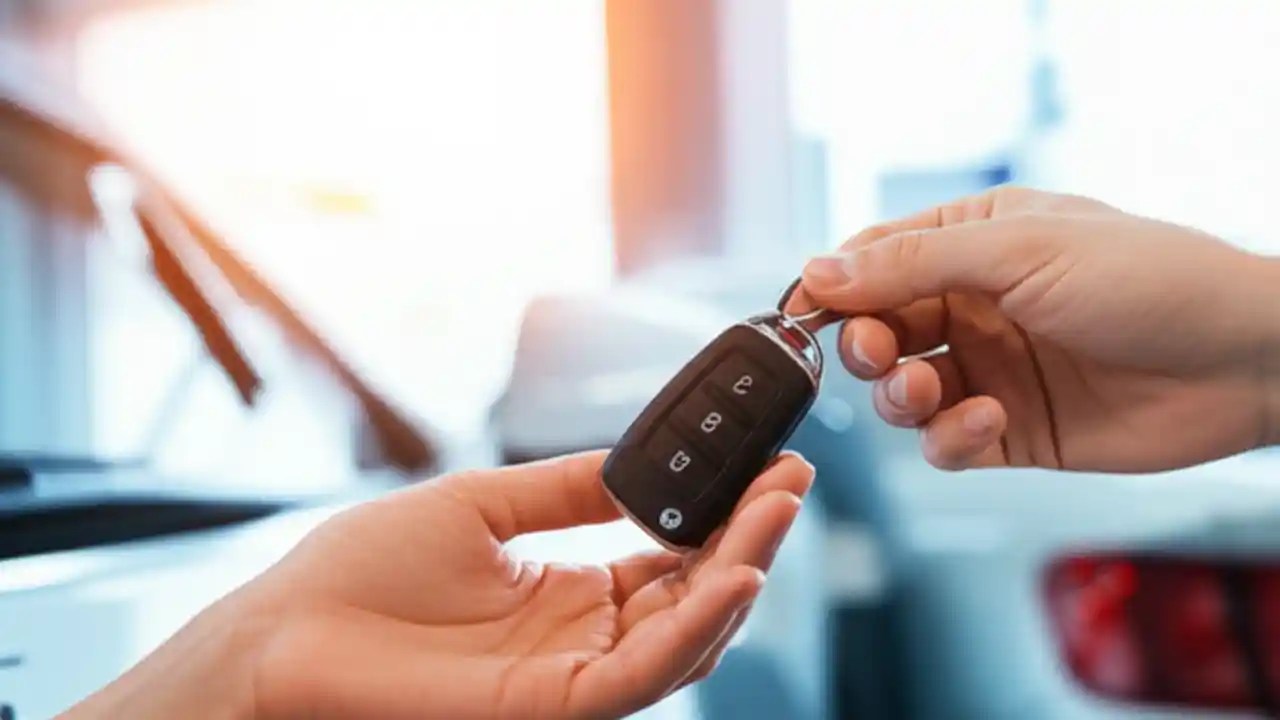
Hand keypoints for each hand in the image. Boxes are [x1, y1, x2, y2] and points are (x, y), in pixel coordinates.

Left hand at [62, 451, 812, 719]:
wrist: (280, 632)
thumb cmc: (359, 573)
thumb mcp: (483, 506)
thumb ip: (567, 491)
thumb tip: (640, 462)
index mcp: (567, 593)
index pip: (671, 560)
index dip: (723, 520)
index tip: (765, 468)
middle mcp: (581, 638)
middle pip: (693, 599)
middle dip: (750, 541)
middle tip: (791, 482)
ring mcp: (570, 676)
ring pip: (683, 638)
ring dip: (739, 575)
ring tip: (777, 511)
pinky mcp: (552, 706)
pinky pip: (642, 673)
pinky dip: (695, 628)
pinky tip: (732, 575)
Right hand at [790, 185, 1279, 471]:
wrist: (1243, 362)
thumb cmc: (1150, 280)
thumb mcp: (1020, 252)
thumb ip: (913, 265)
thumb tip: (818, 271)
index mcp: (977, 240)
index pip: (877, 259)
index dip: (834, 286)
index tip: (801, 313)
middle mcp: (977, 305)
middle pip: (879, 328)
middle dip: (866, 344)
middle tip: (878, 353)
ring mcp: (993, 369)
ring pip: (903, 392)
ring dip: (901, 396)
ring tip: (929, 393)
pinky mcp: (1013, 431)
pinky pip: (948, 442)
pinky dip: (950, 438)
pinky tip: (985, 424)